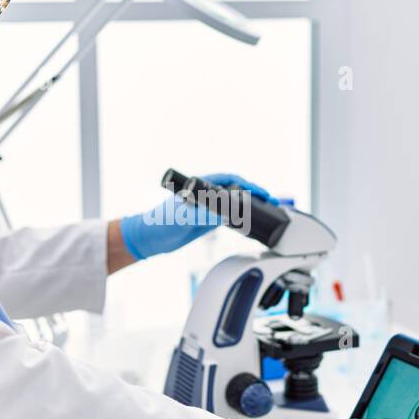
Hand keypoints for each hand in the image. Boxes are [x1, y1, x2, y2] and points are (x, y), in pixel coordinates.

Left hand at [118, 173, 278, 260]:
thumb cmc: (159, 223)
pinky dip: (241, 217)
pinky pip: (228, 215)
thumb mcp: (183, 218)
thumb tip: (224, 214)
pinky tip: (250, 222)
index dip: (247, 184)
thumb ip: (203, 215)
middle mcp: (205, 194)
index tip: (260, 192)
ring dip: (250, 204)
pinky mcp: (206, 219)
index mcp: (200, 186)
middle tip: (270, 200)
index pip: (229, 179)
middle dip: (254, 193)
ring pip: (234, 202)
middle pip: (236, 189)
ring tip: (266, 209)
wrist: (149, 239)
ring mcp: (207, 206)